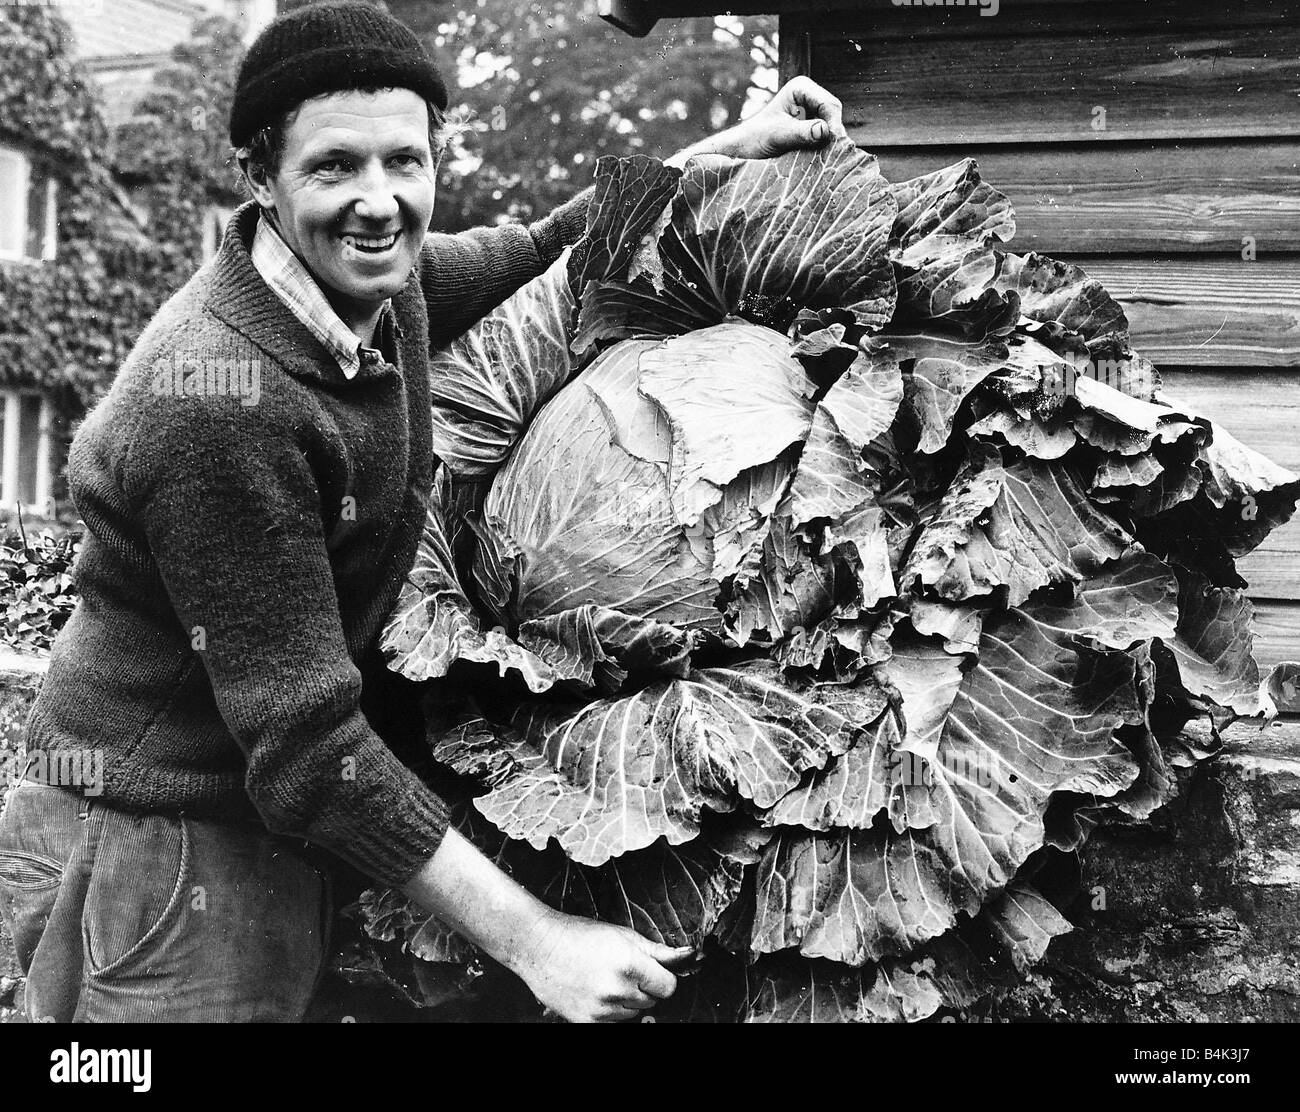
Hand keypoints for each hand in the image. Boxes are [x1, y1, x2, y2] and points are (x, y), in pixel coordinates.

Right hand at [510, 908, 693, 1021]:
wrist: (540, 946)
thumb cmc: (580, 935)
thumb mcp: (623, 935)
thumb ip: (657, 950)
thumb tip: (687, 955)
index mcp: (630, 964)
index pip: (668, 986)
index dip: (662, 978)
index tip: (653, 972)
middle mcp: (618, 990)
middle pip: (652, 1001)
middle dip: (644, 987)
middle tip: (623, 970)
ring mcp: (601, 1010)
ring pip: (633, 1014)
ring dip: (627, 1001)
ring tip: (606, 979)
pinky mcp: (587, 1022)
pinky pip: (614, 1024)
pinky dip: (610, 1013)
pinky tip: (597, 994)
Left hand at [666, 77, 846, 166]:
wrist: (743, 151)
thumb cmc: (755, 139)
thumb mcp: (778, 135)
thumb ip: (802, 132)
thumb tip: (825, 131)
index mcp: (801, 88)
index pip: (829, 104)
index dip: (832, 123)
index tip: (829, 143)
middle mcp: (809, 97)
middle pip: (834, 116)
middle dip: (832, 134)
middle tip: (830, 155)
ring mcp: (812, 113)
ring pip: (832, 128)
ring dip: (828, 143)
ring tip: (822, 159)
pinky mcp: (811, 129)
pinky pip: (826, 138)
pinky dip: (824, 149)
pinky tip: (818, 160)